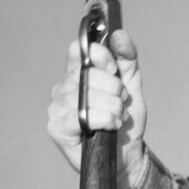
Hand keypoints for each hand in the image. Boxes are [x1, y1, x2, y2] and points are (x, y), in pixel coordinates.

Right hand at [46, 27, 147, 184]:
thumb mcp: (131, 84)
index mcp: (77, 73)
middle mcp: (62, 88)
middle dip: (115, 89)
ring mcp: (57, 108)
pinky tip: (109, 127)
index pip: (80, 50)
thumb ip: (127, 58)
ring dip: (114, 107)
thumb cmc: (126, 119)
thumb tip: (119, 34)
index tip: (115, 71)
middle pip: (90, 74)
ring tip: (117, 117)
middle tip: (120, 102)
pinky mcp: (57, 127)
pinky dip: (106, 120)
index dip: (101, 57)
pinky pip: (86, 115)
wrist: (127, 154)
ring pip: (90, 95)